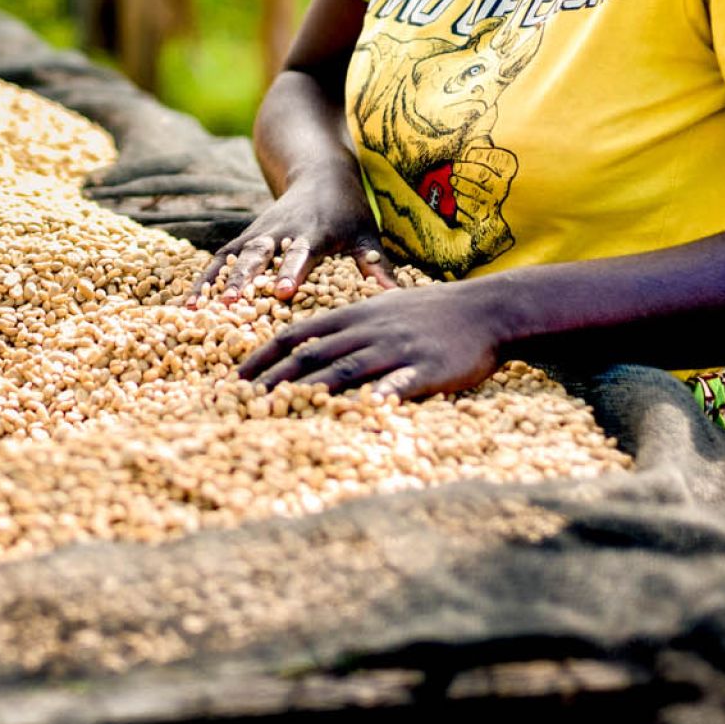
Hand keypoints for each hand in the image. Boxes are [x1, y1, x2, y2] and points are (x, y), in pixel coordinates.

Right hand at [186, 166, 392, 304]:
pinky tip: (188, 306)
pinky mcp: (244, 238)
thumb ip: (376, 267)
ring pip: (233, 257)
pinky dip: (204, 280)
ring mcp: (259, 233)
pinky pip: (219, 259)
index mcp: (314, 231)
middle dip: (245, 279)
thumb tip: (395, 298)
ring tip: (198, 309)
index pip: (302, 252)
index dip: (292, 271)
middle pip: (259, 254)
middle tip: (231, 303)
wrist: (318, 170)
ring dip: (216, 282)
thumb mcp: (367, 233)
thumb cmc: (348, 210)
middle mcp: (281, 230)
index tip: (284, 291)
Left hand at [239, 279, 508, 398]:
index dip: (265, 355)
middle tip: (242, 402)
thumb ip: (348, 326)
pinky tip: (355, 417)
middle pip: (312, 355)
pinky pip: (396, 387)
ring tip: (278, 412)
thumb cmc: (431, 312)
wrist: (486, 310)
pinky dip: (373, 401)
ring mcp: (396, 349)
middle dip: (274, 379)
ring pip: (344, 371)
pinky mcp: (426, 370)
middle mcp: (368, 330)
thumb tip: (312, 344)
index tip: (238, 376)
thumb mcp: (383, 307)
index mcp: (354, 315)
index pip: (297, 333)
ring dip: (308, 392)